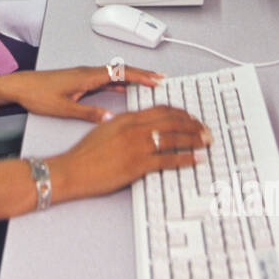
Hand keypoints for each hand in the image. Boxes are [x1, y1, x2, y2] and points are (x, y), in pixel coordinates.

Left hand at [0, 64, 164, 122]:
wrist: (19, 86)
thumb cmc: (37, 94)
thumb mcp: (64, 108)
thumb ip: (88, 113)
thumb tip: (109, 118)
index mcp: (86, 76)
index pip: (120, 72)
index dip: (141, 76)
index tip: (156, 79)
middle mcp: (87, 72)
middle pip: (121, 70)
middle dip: (142, 74)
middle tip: (160, 79)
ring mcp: (83, 75)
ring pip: (114, 74)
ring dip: (131, 78)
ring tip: (148, 84)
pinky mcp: (79, 80)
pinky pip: (104, 78)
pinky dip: (118, 82)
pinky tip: (123, 89)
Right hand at [51, 105, 211, 200]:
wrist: (73, 169)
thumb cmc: (84, 154)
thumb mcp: (105, 130)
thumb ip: (125, 126)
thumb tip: (141, 128)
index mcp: (127, 118)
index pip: (161, 110)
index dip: (180, 113)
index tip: (190, 118)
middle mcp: (134, 128)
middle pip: (172, 121)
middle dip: (193, 124)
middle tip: (204, 129)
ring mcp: (137, 145)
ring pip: (174, 137)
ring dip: (194, 139)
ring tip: (206, 141)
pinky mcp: (138, 164)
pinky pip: (169, 159)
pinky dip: (186, 158)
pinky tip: (195, 158)